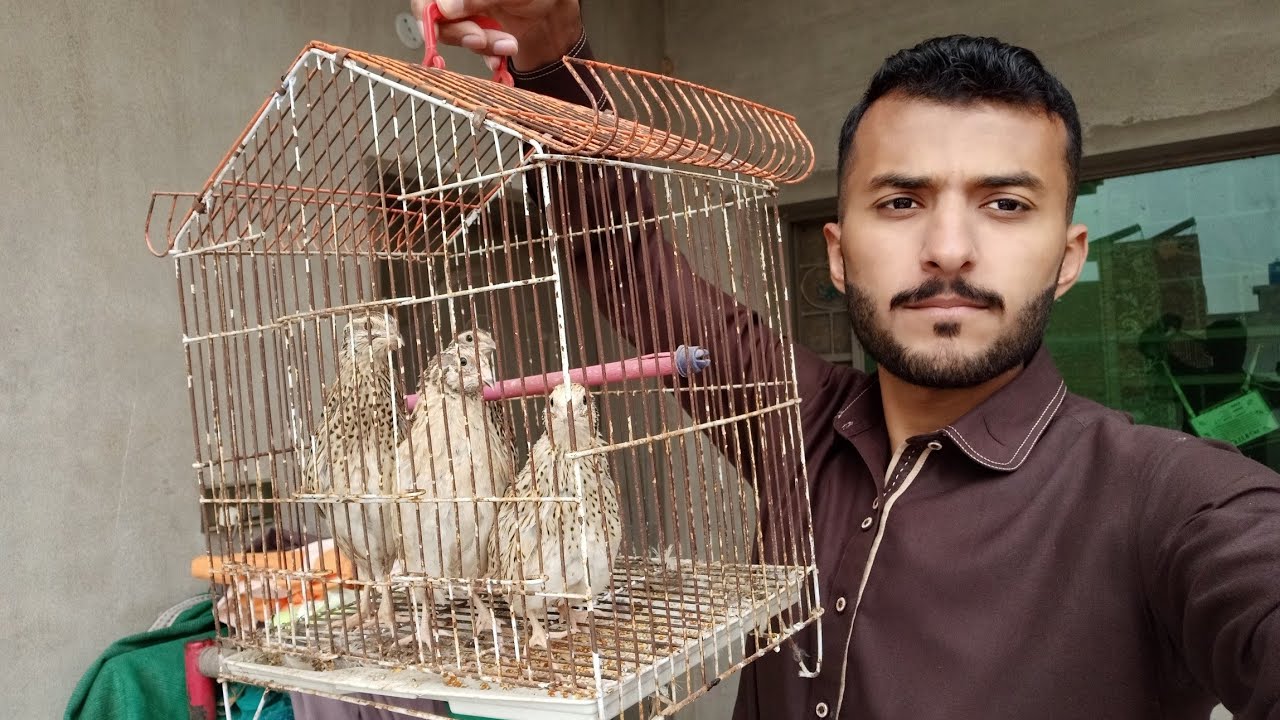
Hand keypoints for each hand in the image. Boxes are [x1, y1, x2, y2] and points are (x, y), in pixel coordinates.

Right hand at [410, 0, 582, 71]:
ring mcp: (468, 15)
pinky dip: (488, 56)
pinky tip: (505, 50)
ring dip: (481, 45)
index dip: (429, 9)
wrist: (560, 18)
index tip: (449, 16)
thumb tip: (447, 6)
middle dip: (460, 32)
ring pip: (453, 36)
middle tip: (479, 38)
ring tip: (506, 43)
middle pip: (434, 16)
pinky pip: (470, 50)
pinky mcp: (478, 36)